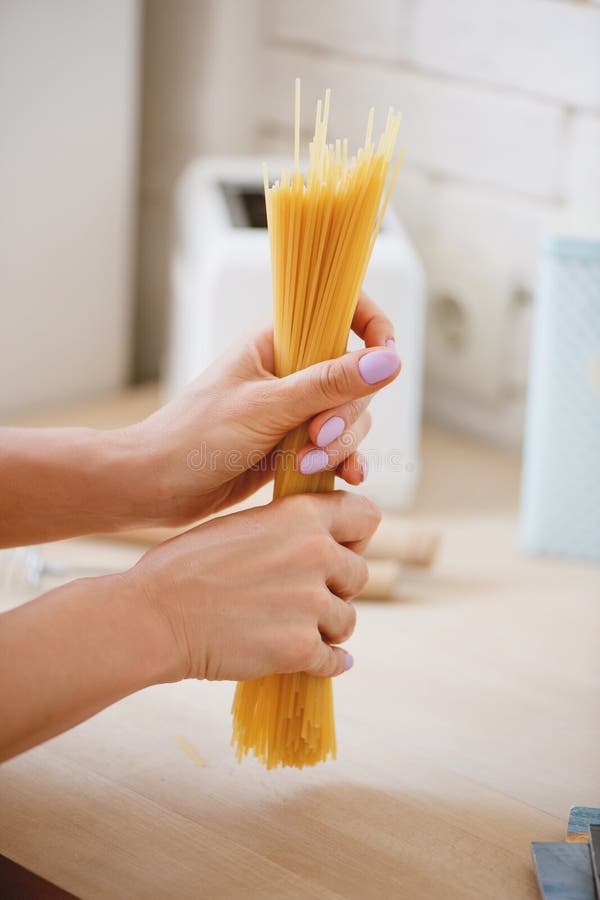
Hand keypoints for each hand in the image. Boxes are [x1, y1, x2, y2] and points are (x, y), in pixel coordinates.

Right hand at [126, 491, 380, 681]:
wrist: (154, 616)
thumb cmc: (185, 567)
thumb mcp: (244, 525)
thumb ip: (288, 530)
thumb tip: (322, 544)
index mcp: (300, 515)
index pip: (366, 515)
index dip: (355, 535)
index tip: (339, 550)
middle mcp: (315, 553)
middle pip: (360, 573)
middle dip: (336, 587)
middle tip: (305, 598)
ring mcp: (310, 602)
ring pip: (347, 620)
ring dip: (326, 627)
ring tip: (292, 628)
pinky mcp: (300, 647)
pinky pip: (334, 659)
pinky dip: (323, 663)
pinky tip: (308, 659)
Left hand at [128, 294, 399, 525]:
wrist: (158, 486)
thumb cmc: (197, 436)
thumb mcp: (267, 407)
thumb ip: (329, 384)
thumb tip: (389, 361)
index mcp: (279, 339)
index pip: (342, 312)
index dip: (374, 328)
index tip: (385, 358)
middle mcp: (292, 369)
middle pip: (356, 376)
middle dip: (347, 412)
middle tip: (316, 437)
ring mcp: (296, 408)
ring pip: (350, 417)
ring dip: (340, 444)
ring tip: (305, 463)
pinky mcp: (296, 443)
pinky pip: (339, 448)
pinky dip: (344, 462)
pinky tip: (345, 478)